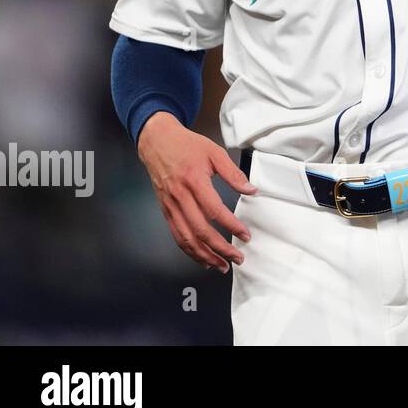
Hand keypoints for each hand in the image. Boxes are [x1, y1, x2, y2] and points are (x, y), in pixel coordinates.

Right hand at [137, 112, 256, 272]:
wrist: (157, 142)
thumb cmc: (187, 146)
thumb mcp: (214, 152)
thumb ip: (233, 173)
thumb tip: (251, 190)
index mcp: (194, 181)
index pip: (214, 210)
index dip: (231, 225)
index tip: (245, 235)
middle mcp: (180, 197)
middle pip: (200, 230)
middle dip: (220, 248)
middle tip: (237, 258)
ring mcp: (170, 206)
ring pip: (186, 238)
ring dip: (204, 256)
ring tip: (222, 266)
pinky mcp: (165, 210)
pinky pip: (177, 235)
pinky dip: (189, 250)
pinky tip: (202, 258)